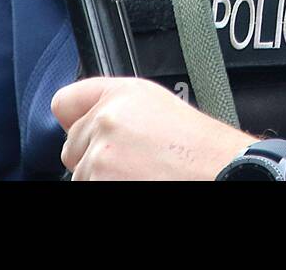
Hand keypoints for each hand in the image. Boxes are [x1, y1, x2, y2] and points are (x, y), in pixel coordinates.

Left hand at [51, 76, 256, 179]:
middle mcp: (105, 120)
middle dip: (93, 157)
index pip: (65, 101)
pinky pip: (90, 190)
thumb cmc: (199, 148)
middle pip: (72, 147)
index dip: (77, 120)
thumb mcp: (159, 107)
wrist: (219, 173)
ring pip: (81, 176)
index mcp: (120, 94)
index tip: (86, 133)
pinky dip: (107, 191)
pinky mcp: (98, 184)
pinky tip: (140, 183)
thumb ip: (118, 108)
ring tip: (143, 175)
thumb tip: (87, 122)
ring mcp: (99, 158)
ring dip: (103, 180)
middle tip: (134, 162)